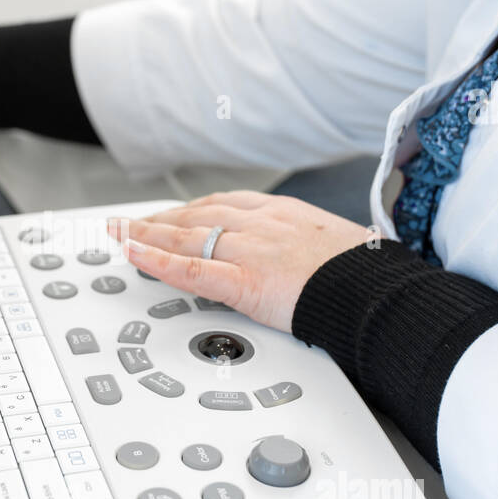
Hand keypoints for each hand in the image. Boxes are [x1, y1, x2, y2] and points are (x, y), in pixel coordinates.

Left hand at [107, 191, 378, 330]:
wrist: (377, 293)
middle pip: (197, 215)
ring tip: (120, 235)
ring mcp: (250, 250)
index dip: (192, 210)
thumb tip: (305, 259)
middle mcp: (261, 224)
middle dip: (160, 220)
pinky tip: (133, 254)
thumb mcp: (336, 247)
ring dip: (146, 234)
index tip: (173, 214)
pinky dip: (156, 260)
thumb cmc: (365, 276)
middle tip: (131, 224)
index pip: (225, 205)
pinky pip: (189, 268)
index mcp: (285, 214)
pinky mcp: (243, 281)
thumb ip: (308, 248)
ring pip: (185, 235)